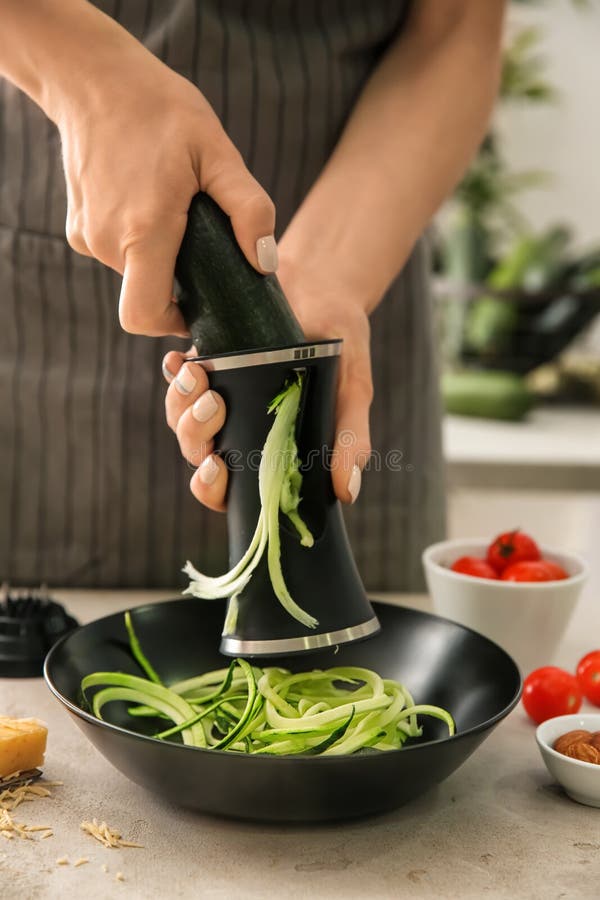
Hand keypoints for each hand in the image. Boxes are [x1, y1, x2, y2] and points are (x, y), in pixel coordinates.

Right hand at [50, 7, 276, 335]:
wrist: (94, 79)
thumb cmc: (161, 110)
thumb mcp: (218, 152)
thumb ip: (248, 209)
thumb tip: (265, 263)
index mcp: (143, 232)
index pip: (145, 315)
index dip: (174, 322)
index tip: (198, 306)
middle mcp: (106, 241)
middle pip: (146, 294)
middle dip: (177, 282)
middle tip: (200, 243)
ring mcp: (87, 235)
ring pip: (132, 274)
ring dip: (159, 257)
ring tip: (174, 210)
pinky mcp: (77, 227)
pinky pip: (115, 253)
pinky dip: (137, 241)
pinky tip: (147, 201)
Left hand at [163, 242, 372, 508]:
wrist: (324, 283)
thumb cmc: (341, 342)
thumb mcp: (352, 388)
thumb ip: (349, 438)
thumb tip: (348, 492)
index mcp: (272, 447)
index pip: (232, 489)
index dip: (213, 488)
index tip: (217, 466)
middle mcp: (241, 427)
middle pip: (199, 452)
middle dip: (195, 434)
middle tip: (214, 404)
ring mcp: (220, 395)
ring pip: (181, 418)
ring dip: (181, 403)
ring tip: (198, 374)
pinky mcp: (205, 363)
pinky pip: (177, 379)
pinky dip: (174, 372)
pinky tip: (181, 358)